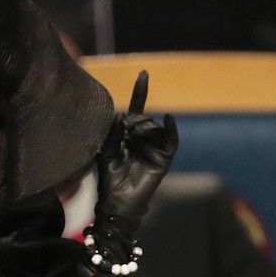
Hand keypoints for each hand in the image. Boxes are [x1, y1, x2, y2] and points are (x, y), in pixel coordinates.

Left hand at [95, 70, 178, 222]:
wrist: (115, 203)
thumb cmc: (108, 180)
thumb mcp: (105, 151)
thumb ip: (112, 133)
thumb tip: (122, 116)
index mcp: (128, 136)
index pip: (136, 110)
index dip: (140, 92)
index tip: (143, 73)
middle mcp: (143, 140)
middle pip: (143, 118)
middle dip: (136, 118)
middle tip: (127, 127)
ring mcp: (154, 149)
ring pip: (155, 128)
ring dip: (145, 126)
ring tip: (135, 134)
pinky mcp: (162, 160)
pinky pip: (170, 141)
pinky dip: (170, 129)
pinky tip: (167, 119)